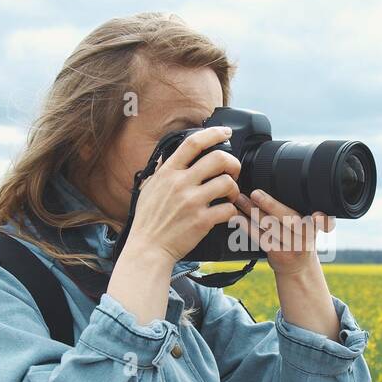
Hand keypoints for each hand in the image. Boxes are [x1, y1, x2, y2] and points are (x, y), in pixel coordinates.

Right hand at [124, 125, 241, 265]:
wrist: (148, 248)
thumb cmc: (148, 220)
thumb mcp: (148, 188)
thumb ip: (160, 171)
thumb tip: (166, 155)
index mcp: (168, 172)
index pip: (193, 143)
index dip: (213, 133)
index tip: (225, 132)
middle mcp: (180, 183)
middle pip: (218, 159)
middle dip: (232, 163)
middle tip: (233, 172)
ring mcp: (192, 202)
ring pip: (227, 183)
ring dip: (234, 188)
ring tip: (229, 195)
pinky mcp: (202, 221)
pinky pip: (227, 209)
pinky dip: (232, 210)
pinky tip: (227, 213)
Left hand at [230, 189, 333, 277]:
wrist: (297, 268)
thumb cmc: (302, 239)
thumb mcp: (313, 226)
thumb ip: (310, 213)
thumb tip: (297, 183)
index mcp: (316, 226)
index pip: (325, 222)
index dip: (323, 220)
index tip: (317, 216)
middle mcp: (306, 238)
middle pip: (290, 220)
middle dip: (272, 206)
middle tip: (256, 194)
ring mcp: (291, 247)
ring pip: (271, 227)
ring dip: (253, 212)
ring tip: (240, 199)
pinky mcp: (276, 254)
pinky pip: (260, 237)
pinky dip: (247, 226)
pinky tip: (237, 217)